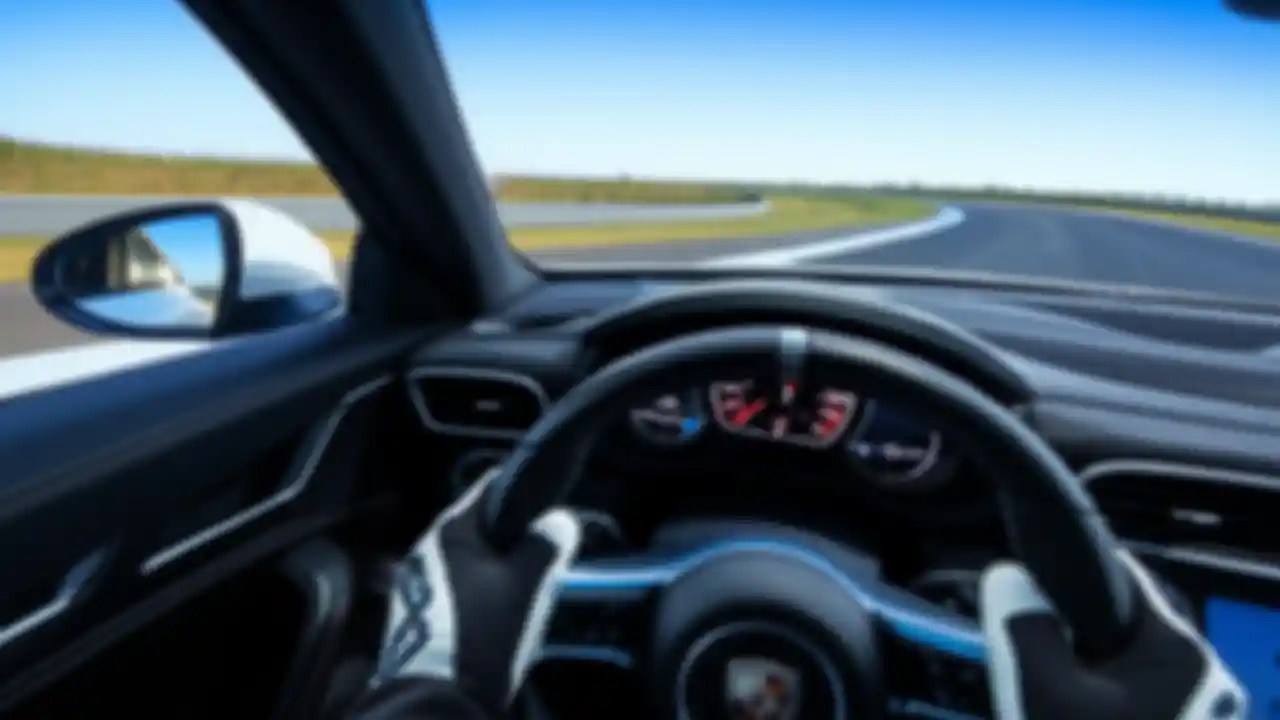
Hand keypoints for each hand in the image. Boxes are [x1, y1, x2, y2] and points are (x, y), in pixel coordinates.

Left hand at [372, 468, 580, 714]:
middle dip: (516, 544)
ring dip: (500, 576)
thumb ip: (546, 544)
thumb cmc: (481, 631)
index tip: (552, 513)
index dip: (526, 494)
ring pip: (472, 564)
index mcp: (449, 530)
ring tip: (524, 604)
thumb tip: (560, 518)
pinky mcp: (414, 617)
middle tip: (544, 569)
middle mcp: (425, 549)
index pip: (491, 487)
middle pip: (483, 530)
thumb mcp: (525, 585)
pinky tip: (497, 627)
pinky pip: (459, 593)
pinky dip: (482, 601)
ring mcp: (415, 584)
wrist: (435, 700)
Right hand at [980, 551, 1247, 719]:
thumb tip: (1011, 579)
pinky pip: (1139, 700)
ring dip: (1083, 675)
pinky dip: (1103, 704)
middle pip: (1120, 625)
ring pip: (1126, 667)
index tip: (1023, 594)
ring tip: (1048, 703)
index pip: (1118, 578)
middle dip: (1071, 635)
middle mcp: (1209, 674)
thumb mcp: (1038, 687)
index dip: (1063, 580)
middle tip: (1030, 664)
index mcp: (1182, 651)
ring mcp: (1208, 712)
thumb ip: (1021, 621)